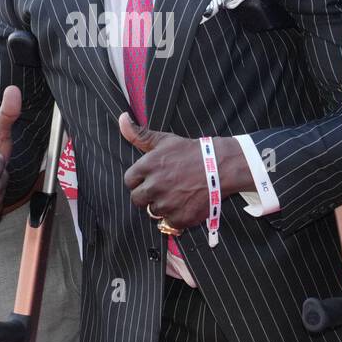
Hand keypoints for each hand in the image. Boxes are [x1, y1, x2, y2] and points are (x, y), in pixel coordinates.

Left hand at [119, 114, 251, 229]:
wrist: (220, 167)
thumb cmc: (190, 152)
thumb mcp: (164, 141)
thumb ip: (139, 134)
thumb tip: (121, 119)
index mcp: (146, 167)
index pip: (129, 181)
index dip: (140, 180)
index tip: (152, 178)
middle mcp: (153, 187)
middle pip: (137, 200)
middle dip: (148, 195)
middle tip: (164, 188)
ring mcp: (166, 204)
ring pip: (153, 211)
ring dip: (162, 206)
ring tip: (177, 194)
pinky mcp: (180, 217)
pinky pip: (169, 222)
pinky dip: (176, 216)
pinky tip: (185, 204)